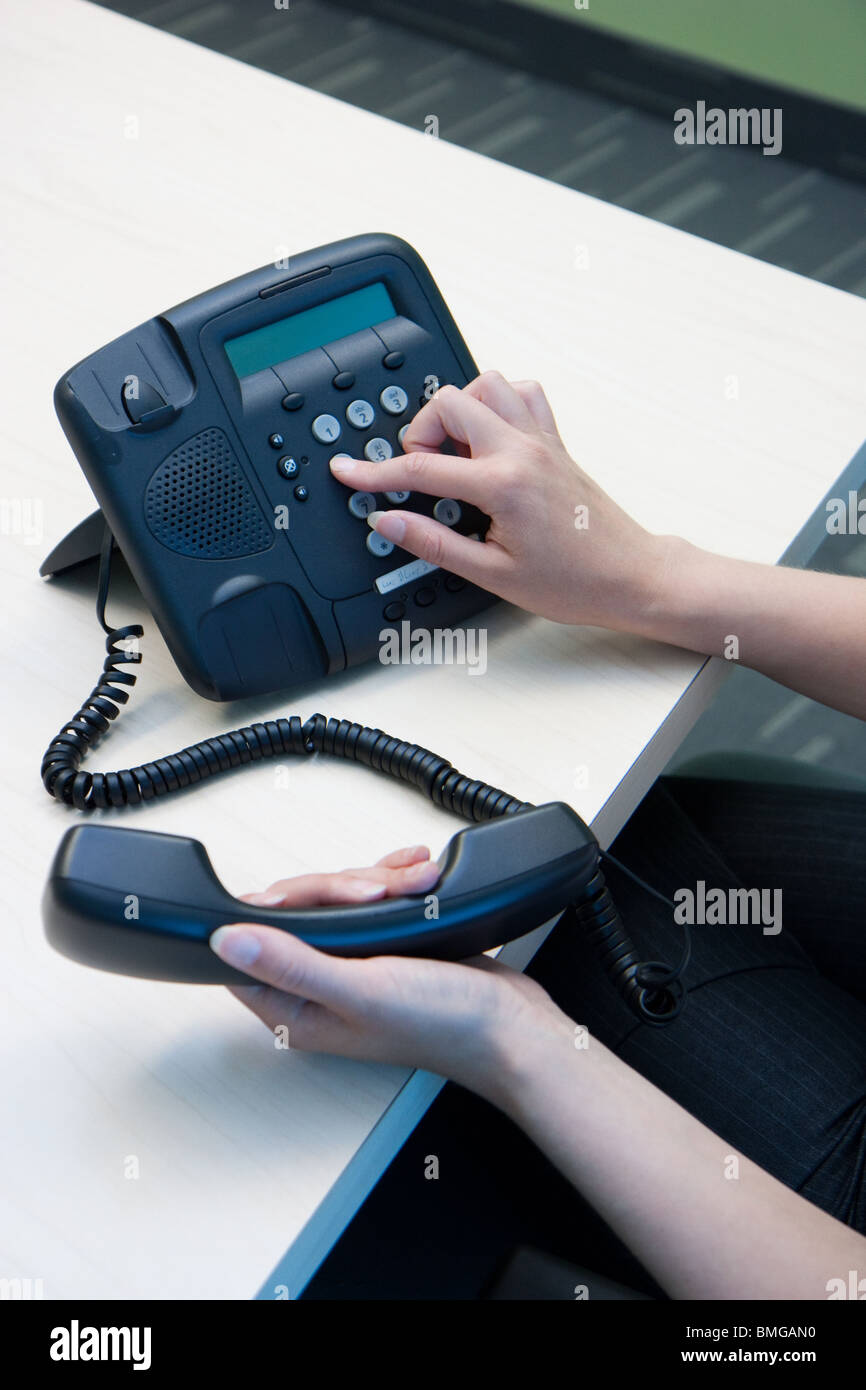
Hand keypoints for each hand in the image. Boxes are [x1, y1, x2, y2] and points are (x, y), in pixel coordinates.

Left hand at [210, 843, 570, 1102]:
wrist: (510, 1027)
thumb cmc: (442, 1026)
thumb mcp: (360, 991)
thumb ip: (291, 964)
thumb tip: (226, 938)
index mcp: (296, 1010)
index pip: (250, 947)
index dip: (273, 909)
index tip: (312, 896)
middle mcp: (318, 989)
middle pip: (296, 911)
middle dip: (341, 889)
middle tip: (378, 896)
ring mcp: (352, 966)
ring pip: (337, 899)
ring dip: (376, 881)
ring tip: (416, 887)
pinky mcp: (384, 948)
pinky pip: (371, 899)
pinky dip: (395, 882)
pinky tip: (419, 878)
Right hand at [329, 371, 669, 629]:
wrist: (631, 577)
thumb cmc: (575, 582)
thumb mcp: (493, 575)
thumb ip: (435, 543)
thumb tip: (390, 523)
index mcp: (503, 484)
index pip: (420, 468)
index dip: (375, 471)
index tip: (349, 472)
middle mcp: (523, 450)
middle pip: (450, 401)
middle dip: (420, 431)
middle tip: (418, 471)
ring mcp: (543, 440)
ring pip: (488, 383)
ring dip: (459, 409)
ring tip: (453, 454)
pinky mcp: (556, 442)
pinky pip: (523, 395)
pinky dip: (497, 404)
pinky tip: (487, 440)